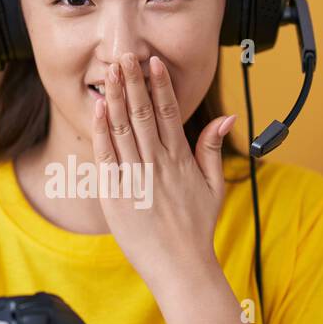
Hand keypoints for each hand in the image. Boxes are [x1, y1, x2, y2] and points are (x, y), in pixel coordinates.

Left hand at [91, 52, 236, 292]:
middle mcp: (158, 166)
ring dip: (115, 99)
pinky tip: (97, 109)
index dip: (159, 85)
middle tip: (124, 56)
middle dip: (133, 83)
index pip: (170, 113)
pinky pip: (106, 157)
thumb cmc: (196, 230)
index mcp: (181, 161)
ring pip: (123, 130)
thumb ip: (213, 150)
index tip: (153, 62)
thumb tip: (225, 118)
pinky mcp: (116, 195)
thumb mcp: (214, 187)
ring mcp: (135, 179)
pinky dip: (101, 131)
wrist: (180, 267)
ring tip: (109, 73)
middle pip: (143, 115)